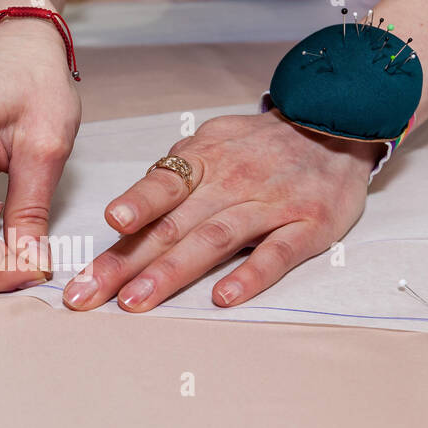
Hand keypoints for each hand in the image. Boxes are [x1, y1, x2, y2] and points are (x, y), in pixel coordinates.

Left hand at [62, 113, 380, 311]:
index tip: (110, 224)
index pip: (163, 183)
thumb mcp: (212, 144)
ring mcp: (271, 205)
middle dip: (127, 262)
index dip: (136, 203)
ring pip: (215, 240)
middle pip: (174, 225)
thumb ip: (172, 175)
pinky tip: (223, 297)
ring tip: (137, 301)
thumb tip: (124, 213)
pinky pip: (277, 253)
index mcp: (204, 161)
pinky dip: (250, 275)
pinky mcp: (308, 226)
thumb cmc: (261, 146)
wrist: (338, 126)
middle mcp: (233, 182)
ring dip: (172, 272)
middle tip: (88, 294)